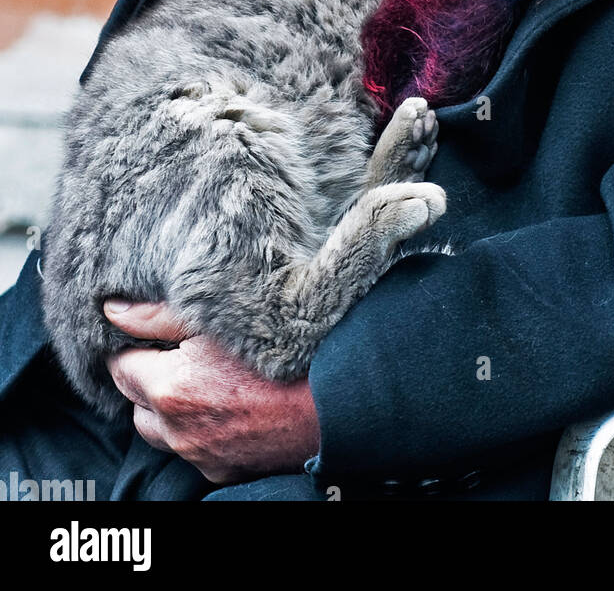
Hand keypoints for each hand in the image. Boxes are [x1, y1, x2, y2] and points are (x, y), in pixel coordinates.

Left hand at [104, 300, 319, 485]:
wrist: (334, 397)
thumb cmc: (280, 348)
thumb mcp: (217, 316)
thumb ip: (157, 315)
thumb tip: (111, 310)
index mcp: (169, 389)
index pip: (120, 368)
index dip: (134, 346)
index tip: (154, 336)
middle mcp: (177, 431)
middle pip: (135, 404)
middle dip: (147, 380)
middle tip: (177, 355)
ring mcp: (200, 456)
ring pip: (162, 432)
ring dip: (169, 409)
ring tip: (202, 381)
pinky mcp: (223, 472)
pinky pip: (193, 450)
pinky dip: (198, 431)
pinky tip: (225, 406)